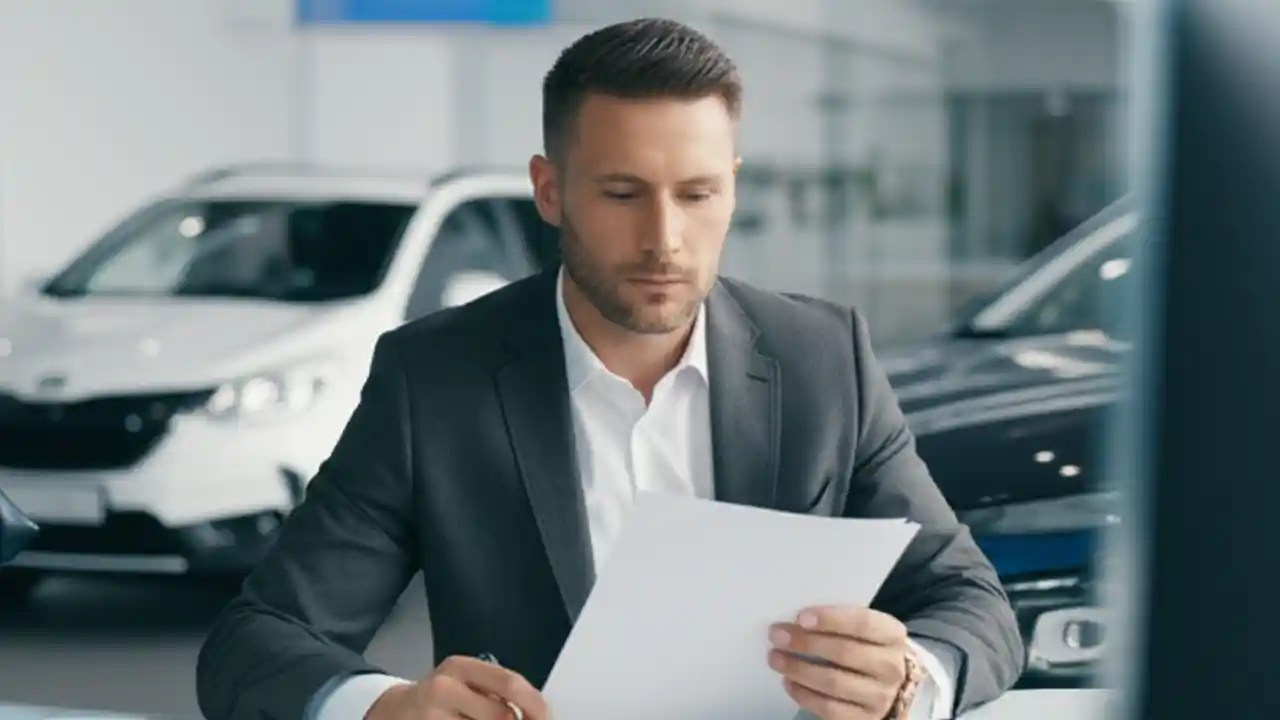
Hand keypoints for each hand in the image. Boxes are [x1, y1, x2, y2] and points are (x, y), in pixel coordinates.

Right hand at [366, 655, 549, 719]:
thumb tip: (536, 711)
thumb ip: (496, 690)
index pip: (508, 683)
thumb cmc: (439, 696)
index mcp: (458, 667)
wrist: (393, 711)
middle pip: (500, 715)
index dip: (534, 704)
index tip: (546, 716)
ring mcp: (431, 717)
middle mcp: (442, 689)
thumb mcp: (464, 681)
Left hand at [767, 605, 911, 719]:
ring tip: (776, 658)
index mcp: (892, 635)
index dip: (830, 619)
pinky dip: (804, 695)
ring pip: (834, 682)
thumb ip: (840, 623)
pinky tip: (789, 682)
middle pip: (845, 652)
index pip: (863, 623)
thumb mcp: (865, 631)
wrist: (891, 686)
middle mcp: (891, 667)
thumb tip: (796, 621)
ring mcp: (880, 696)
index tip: (801, 617)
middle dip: (806, 643)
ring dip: (799, 669)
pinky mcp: (866, 719)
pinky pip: (830, 708)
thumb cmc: (868, 648)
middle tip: (777, 636)